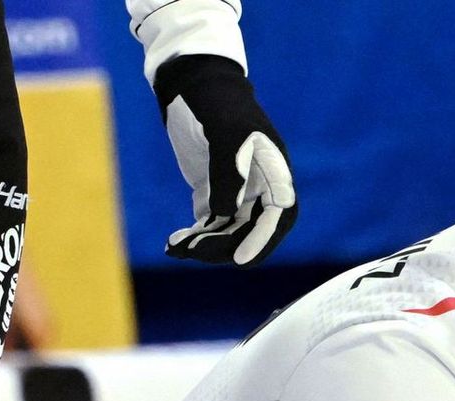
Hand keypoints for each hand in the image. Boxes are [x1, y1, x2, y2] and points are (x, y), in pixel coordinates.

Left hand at [152, 54, 296, 265]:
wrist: (193, 86)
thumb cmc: (215, 103)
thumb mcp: (223, 133)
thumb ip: (228, 173)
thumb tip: (224, 215)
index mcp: (273, 171)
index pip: (279, 215)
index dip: (263, 239)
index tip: (241, 260)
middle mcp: (260, 188)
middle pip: (250, 230)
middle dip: (224, 246)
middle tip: (193, 250)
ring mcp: (238, 193)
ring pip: (228, 233)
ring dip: (205, 245)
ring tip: (176, 247)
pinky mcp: (216, 195)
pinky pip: (211, 225)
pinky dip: (195, 237)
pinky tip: (175, 244)